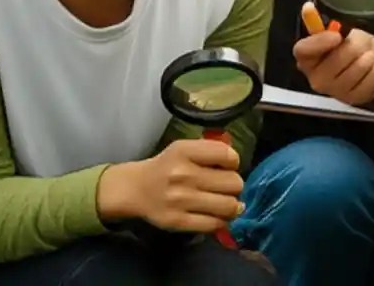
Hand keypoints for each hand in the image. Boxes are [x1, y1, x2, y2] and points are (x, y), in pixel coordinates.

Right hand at [96, 139, 244, 232]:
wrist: (135, 189)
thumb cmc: (167, 166)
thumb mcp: (185, 148)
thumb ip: (212, 151)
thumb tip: (239, 165)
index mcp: (184, 151)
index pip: (228, 155)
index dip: (233, 162)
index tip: (227, 167)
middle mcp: (182, 175)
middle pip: (234, 183)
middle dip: (234, 185)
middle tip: (226, 188)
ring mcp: (180, 200)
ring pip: (229, 205)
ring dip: (232, 205)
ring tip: (225, 203)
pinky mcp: (177, 221)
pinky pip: (214, 224)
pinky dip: (221, 221)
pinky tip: (216, 216)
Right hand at [294, 24, 373, 106]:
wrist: (372, 64)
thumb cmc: (353, 47)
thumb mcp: (343, 33)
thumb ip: (326, 27)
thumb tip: (307, 8)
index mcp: (308, 59)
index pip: (302, 51)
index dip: (319, 42)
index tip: (337, 36)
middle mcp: (316, 79)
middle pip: (336, 59)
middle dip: (354, 47)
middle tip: (359, 44)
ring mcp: (335, 91)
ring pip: (358, 67)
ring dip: (368, 57)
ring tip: (367, 56)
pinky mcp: (353, 99)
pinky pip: (371, 77)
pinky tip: (373, 68)